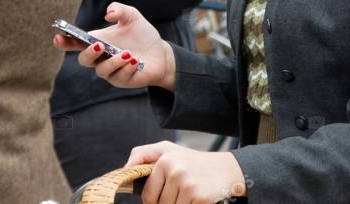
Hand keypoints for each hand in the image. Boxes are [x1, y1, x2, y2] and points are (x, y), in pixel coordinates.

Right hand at [52, 3, 175, 89]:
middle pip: (84, 60)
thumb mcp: (132, 16)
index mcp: (97, 41)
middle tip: (100, 45)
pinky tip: (136, 61)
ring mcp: (110, 71)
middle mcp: (100, 58)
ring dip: (113, 62)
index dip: (64, 42)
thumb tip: (108, 14)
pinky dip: (127, 68)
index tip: (58, 37)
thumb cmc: (141, 34)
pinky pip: (119, 78)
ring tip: (128, 53)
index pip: (75, 43)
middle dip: (89, 53)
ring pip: (102, 71)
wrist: (160, 53)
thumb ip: (119, 10)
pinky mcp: (121, 81)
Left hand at [125, 142, 245, 203]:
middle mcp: (176, 171)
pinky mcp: (201, 198)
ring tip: (188, 194)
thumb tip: (124, 170)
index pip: (148, 196)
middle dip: (167, 203)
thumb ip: (142, 154)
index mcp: (165, 160)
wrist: (225, 170)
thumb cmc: (192, 161)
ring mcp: (189, 185)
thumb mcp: (167, 149)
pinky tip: (196, 198)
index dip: (153, 201)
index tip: (161, 196)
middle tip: (179, 192)